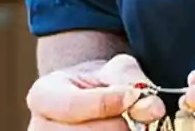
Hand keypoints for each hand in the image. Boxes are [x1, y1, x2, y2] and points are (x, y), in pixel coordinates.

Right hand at [27, 54, 166, 129]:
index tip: (132, 95)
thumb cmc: (100, 82)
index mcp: (43, 95)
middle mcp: (40, 128)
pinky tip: (120, 130)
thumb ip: (133, 83)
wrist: (88, 98)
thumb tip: (154, 108)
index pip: (71, 105)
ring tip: (124, 123)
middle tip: (131, 115)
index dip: (105, 103)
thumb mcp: (115, 70)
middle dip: (118, 125)